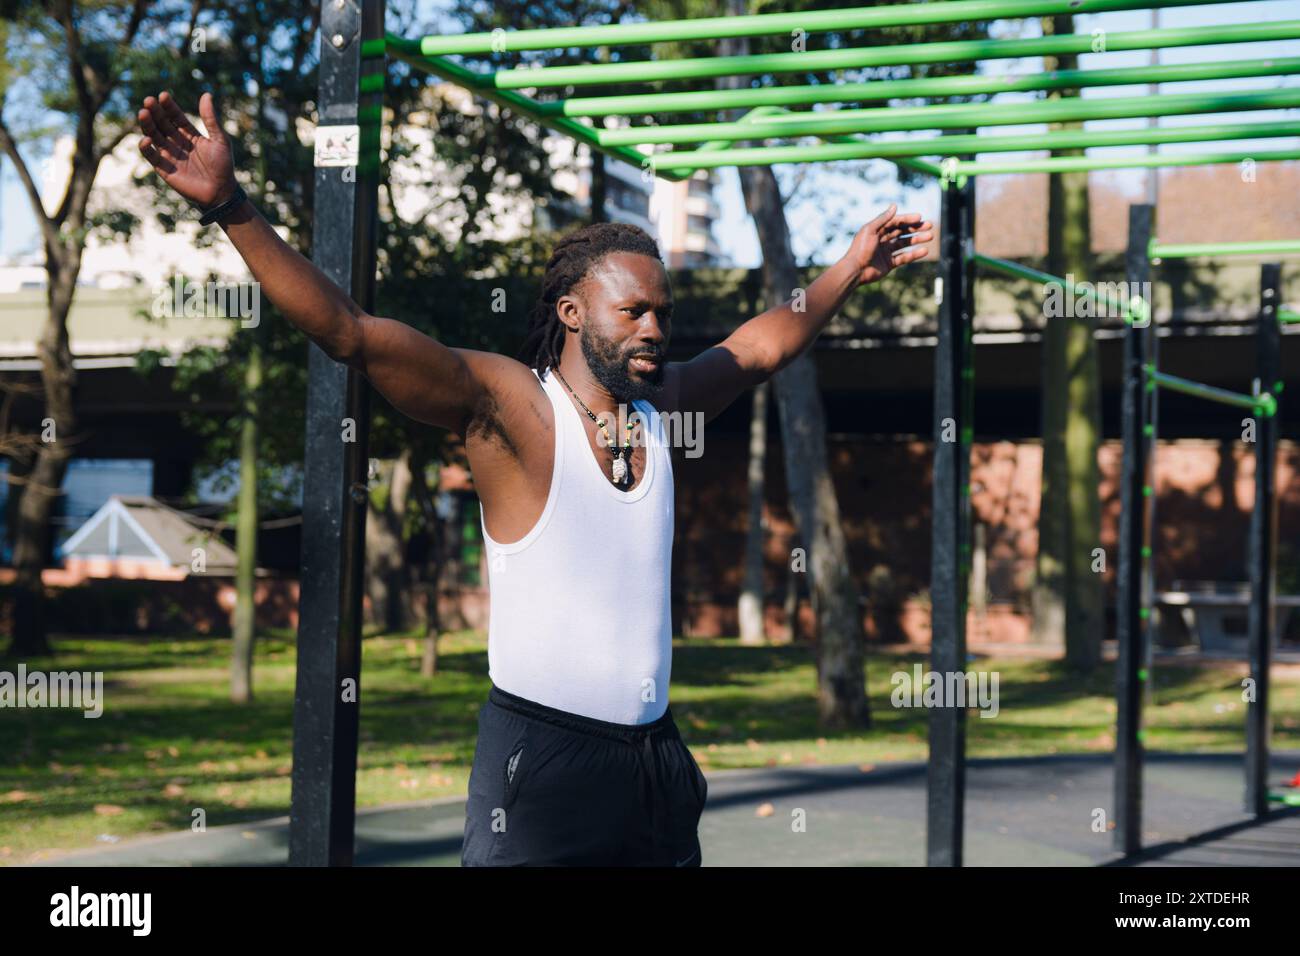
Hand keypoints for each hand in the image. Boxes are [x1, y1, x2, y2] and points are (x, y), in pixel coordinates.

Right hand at [137, 91, 236, 208]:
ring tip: (144, 113)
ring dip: (147, 125)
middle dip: (155, 112)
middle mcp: (176, 141)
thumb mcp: (220, 140)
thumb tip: (207, 94)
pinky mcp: (163, 168)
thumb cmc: (223, 165)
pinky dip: (146, 148)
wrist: (221, 191)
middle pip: (162, 123)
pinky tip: (146, 139)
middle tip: (149, 101)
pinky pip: (151, 156)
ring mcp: (168, 154)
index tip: (163, 96)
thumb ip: (211, 119)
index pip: (175, 116)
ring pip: (153, 136)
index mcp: (189, 133)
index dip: (169, 106)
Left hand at [845, 204, 933, 284]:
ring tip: (930, 236)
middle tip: (930, 226)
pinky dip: (914, 254)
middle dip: (916, 228)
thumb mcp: (870, 230)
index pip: (896, 222)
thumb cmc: (860, 249)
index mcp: (877, 230)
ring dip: (917, 239)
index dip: (908, 219)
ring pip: (905, 243)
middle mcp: (882, 240)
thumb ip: (883, 218)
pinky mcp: (889, 263)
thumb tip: (895, 205)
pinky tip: (925, 251)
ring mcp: (886, 252)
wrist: (855, 270)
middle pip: (902, 231)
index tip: (920, 217)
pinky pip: (904, 257)